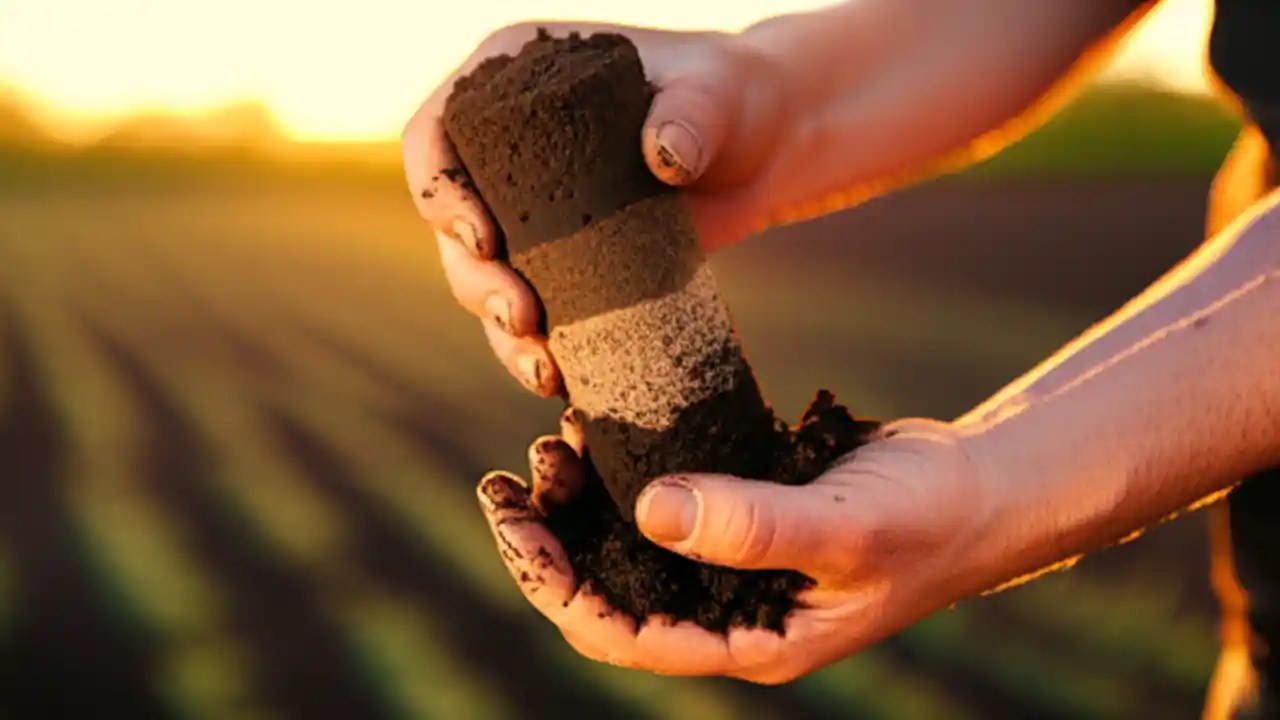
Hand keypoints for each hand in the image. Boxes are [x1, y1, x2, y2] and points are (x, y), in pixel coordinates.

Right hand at [402, 22, 789, 395]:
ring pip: (481, 279)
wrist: (763, 148)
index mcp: (509, 87)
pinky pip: (531, 311)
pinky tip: (560, 379)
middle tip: (522, 317)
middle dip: (475, 282)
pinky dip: (537, 349)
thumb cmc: (729, 96)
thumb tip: (667, 156)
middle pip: (450, 224)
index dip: (439, 191)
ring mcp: (529, 214)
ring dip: (500, 331)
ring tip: (544, 368)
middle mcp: (503, 153)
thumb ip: (691, 113)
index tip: (483, 238)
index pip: (436, 134)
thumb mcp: (712, 92)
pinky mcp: (563, 263)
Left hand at [476, 417, 1009, 682]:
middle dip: (550, 542)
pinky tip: (596, 429)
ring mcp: (728, 565)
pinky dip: (620, 473)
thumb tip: (649, 511)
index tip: (510, 525)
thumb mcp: (845, 528)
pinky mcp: (735, 515)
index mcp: (745, 640)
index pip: (620, 633)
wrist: (976, 487)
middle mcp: (725, 610)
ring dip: (578, 504)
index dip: (553, 586)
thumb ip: (753, 527)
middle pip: (607, 590)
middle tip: (511, 479)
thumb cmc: (926, 517)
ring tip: (551, 446)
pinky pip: (659, 502)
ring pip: (625, 546)